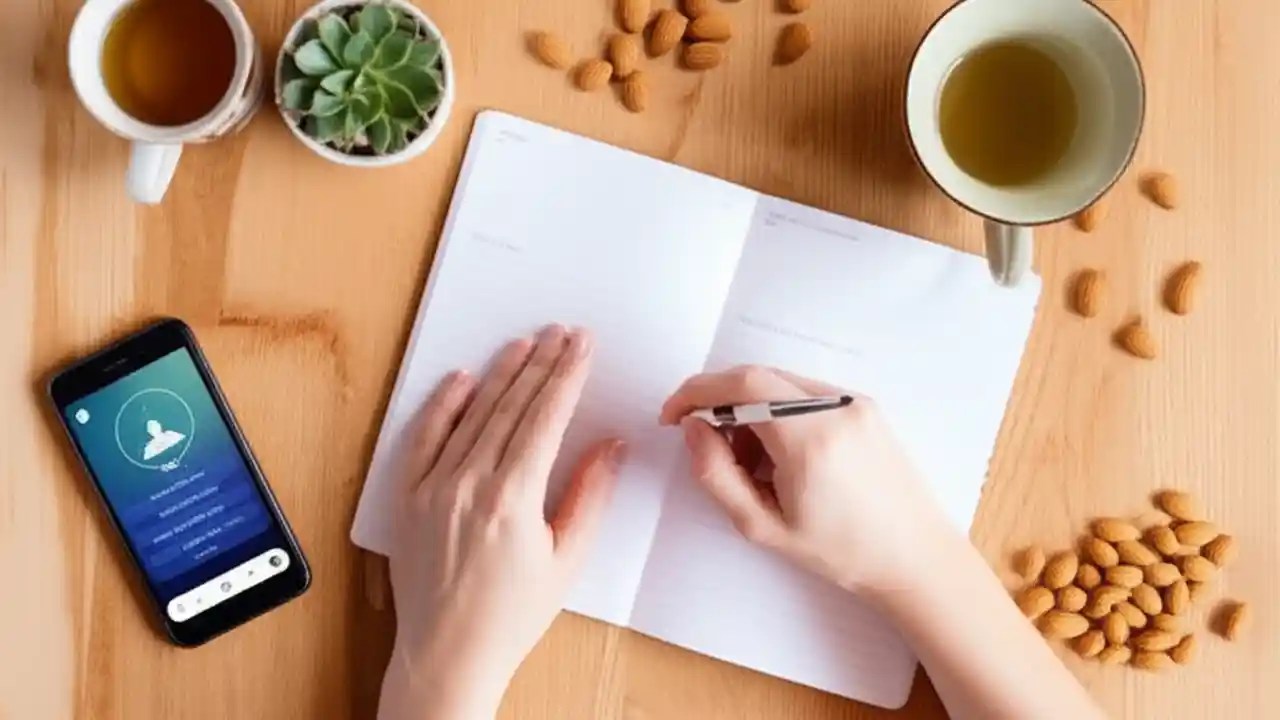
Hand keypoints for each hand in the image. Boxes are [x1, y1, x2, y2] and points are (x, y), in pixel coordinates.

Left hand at [380, 326, 624, 719]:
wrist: (448, 655)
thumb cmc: (510, 617)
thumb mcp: (566, 560)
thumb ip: (589, 496)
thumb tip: (610, 446)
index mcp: (512, 500)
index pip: (546, 418)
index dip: (567, 376)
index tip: (581, 346)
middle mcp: (468, 485)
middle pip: (511, 407)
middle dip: (541, 364)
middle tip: (561, 333)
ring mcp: (432, 489)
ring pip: (472, 414)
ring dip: (500, 374)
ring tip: (524, 344)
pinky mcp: (406, 498)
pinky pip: (423, 437)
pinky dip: (443, 406)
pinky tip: (462, 380)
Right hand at [660, 366, 950, 595]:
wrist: (914, 555)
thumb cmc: (842, 551)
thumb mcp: (763, 527)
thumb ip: (716, 474)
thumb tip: (693, 429)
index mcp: (811, 440)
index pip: (742, 385)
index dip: (696, 392)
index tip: (674, 416)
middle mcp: (836, 409)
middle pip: (757, 377)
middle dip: (720, 404)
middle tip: (711, 447)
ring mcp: (855, 403)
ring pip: (779, 384)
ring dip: (749, 411)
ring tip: (754, 466)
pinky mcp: (864, 406)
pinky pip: (804, 393)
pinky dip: (779, 413)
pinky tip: (782, 457)